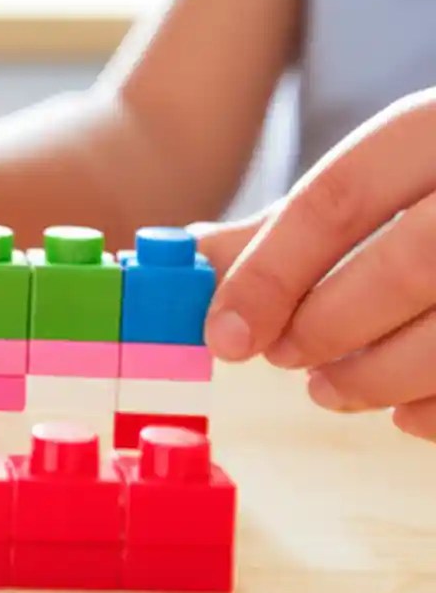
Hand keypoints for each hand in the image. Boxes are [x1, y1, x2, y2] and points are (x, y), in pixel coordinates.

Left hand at [197, 87, 435, 440]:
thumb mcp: (378, 180)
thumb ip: (288, 223)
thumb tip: (184, 258)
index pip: (339, 197)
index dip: (270, 273)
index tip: (224, 336)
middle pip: (408, 265)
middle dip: (327, 326)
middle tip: (281, 358)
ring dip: (377, 377)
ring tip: (329, 388)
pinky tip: (405, 413)